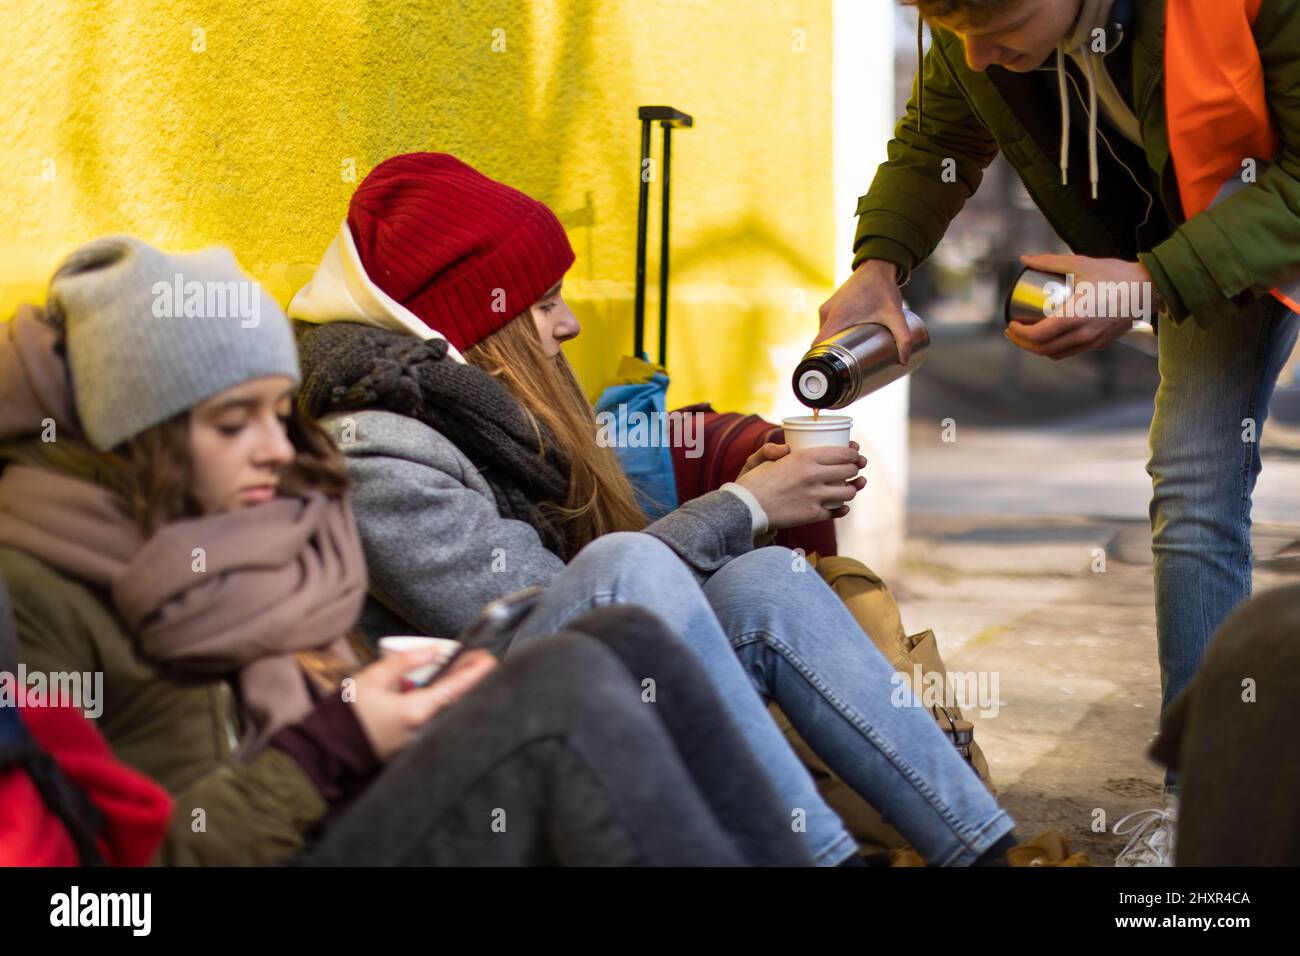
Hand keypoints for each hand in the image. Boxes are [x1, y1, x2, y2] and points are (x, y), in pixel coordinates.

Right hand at [350, 648, 496, 760]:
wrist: (328, 752)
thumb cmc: (347, 715)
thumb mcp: (371, 679)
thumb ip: (402, 662)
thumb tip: (430, 650)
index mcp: (415, 712)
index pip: (455, 689)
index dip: (475, 673)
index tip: (489, 658)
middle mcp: (423, 729)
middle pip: (457, 700)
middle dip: (470, 679)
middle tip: (479, 658)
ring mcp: (419, 740)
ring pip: (447, 710)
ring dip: (456, 689)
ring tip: (461, 669)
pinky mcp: (412, 745)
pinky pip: (435, 719)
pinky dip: (442, 702)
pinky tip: (440, 688)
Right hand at [735, 442, 867, 529]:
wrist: (746, 507)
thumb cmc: (755, 481)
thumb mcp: (766, 458)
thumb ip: (779, 450)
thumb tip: (788, 448)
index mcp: (806, 456)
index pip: (844, 453)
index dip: (855, 453)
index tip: (856, 454)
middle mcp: (814, 475)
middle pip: (850, 470)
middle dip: (857, 468)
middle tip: (856, 468)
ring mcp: (815, 496)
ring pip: (848, 492)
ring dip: (852, 489)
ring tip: (851, 487)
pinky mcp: (812, 514)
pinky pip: (836, 512)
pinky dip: (842, 509)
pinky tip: (843, 506)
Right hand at [816, 259, 919, 363]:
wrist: (877, 265)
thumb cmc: (883, 289)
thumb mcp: (895, 314)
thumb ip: (903, 337)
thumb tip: (904, 360)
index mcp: (836, 318)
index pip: (819, 346)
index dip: (820, 361)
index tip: (830, 373)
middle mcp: (827, 313)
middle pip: (821, 343)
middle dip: (831, 358)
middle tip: (845, 371)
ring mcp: (827, 308)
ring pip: (824, 335)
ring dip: (832, 346)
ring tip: (847, 359)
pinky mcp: (831, 306)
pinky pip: (827, 326)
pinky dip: (833, 336)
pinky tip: (844, 344)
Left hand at [1007, 253, 1154, 360]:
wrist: (1151, 288)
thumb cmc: (1116, 273)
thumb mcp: (1081, 263)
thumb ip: (1050, 261)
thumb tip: (1025, 258)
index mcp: (1075, 317)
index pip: (1037, 335)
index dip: (1019, 333)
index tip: (1011, 323)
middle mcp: (1083, 334)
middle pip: (1042, 349)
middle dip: (1022, 343)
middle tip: (1013, 331)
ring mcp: (1093, 341)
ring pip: (1056, 354)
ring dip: (1038, 349)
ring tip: (1028, 337)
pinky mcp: (1101, 343)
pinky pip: (1071, 351)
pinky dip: (1055, 349)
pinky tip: (1050, 338)